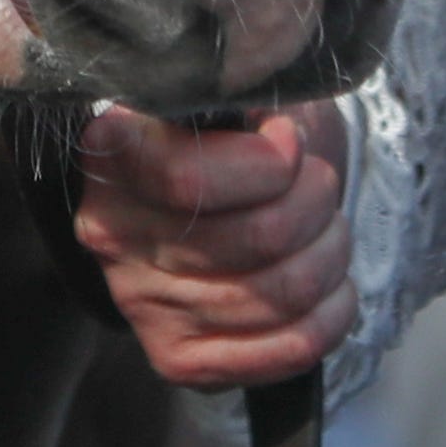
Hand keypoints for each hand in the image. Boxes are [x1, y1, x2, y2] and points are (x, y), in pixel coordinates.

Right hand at [73, 100, 352, 388]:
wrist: (216, 198)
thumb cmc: (236, 132)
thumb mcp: (238, 88)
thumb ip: (248, 90)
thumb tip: (279, 118)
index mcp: (112, 154)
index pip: (186, 178)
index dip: (264, 164)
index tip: (290, 142)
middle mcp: (111, 235)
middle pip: (253, 239)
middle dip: (317, 204)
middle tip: (322, 181)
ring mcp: (141, 303)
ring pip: (276, 293)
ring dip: (329, 257)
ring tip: (330, 231)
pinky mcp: (178, 358)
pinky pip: (279, 352)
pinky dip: (329, 319)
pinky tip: (333, 290)